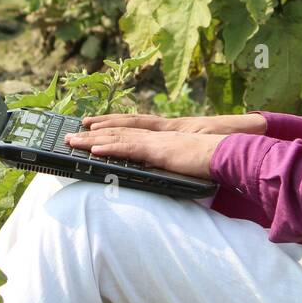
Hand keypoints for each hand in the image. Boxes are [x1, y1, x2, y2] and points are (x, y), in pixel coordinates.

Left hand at [64, 112, 266, 178]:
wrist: (231, 154)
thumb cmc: (215, 161)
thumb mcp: (188, 163)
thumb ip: (173, 165)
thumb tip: (163, 173)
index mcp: (163, 137)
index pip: (130, 131)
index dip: (108, 130)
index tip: (89, 131)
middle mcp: (157, 134)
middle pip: (118, 131)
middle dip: (92, 133)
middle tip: (70, 135)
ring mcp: (157, 140)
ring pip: (118, 137)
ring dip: (93, 140)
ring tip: (73, 141)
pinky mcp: (160, 150)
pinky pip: (130, 149)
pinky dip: (110, 148)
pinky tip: (95, 150)